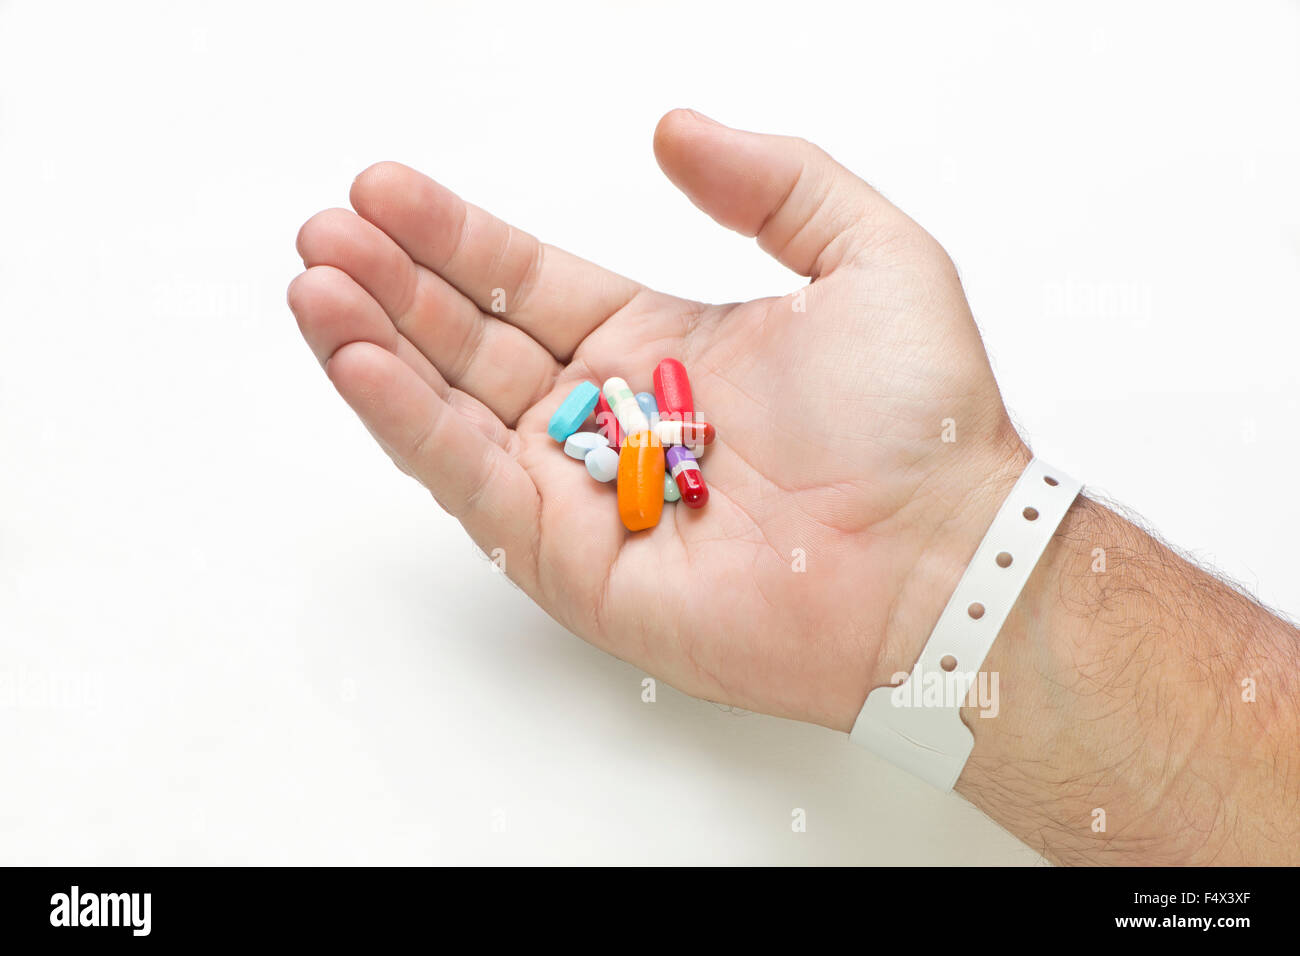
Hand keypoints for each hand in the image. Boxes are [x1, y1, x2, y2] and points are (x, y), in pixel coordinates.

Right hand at [288, 110, 1026, 730]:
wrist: (941, 563)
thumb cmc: (921, 426)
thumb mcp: (867, 255)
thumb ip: (772, 182)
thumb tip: (675, 130)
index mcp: (662, 347)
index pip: (532, 282)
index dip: (457, 236)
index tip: (385, 188)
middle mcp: (612, 418)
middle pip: (475, 340)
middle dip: (396, 283)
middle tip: (328, 229)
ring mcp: (585, 492)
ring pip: (456, 411)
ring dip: (376, 347)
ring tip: (315, 284)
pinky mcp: (571, 561)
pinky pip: (476, 484)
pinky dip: (409, 424)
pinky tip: (357, 362)